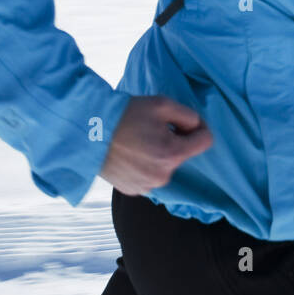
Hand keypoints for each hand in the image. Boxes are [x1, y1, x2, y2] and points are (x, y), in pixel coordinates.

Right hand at [98, 94, 213, 194]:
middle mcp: (162, 176)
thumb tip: (197, 127)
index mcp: (172, 154)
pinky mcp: (133, 190)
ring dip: (158, 154)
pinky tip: (129, 154)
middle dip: (174, 141)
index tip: (181, 122)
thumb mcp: (162, 104)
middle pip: (182, 154)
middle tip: (151, 128)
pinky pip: (149, 176)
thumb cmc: (125, 114)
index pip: (206, 141)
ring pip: (165, 166)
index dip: (198, 127)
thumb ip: (188, 115)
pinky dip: (144, 166)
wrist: (87, 131)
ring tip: (137, 141)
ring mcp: (147, 186)